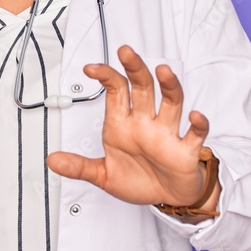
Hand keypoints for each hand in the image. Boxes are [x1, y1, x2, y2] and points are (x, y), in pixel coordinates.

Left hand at [46, 45, 212, 207]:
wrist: (167, 198)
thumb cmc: (139, 179)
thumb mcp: (104, 175)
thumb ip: (80, 166)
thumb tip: (52, 160)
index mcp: (124, 124)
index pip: (116, 90)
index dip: (105, 76)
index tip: (91, 68)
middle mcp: (146, 123)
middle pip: (143, 87)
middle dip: (135, 68)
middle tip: (126, 52)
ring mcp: (167, 134)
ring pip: (171, 102)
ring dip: (169, 86)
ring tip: (163, 71)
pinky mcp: (186, 151)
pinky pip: (195, 134)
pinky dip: (198, 124)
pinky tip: (195, 116)